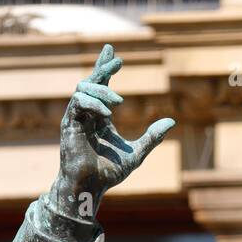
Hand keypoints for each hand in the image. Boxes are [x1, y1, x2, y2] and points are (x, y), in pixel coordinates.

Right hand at [49, 43, 174, 219]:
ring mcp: (76, 118)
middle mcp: (87, 115)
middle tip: (117, 60)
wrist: (91, 189)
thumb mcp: (136, 154)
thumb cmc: (108, 174)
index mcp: (100, 118)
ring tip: (119, 101)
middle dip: (103, 68)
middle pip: (91, 81)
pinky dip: (93, 104)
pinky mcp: (69, 124)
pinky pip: (78, 103)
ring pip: (83, 89)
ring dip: (101, 89)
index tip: (113, 53)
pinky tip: (107, 112)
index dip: (106, 68)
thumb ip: (152, 137)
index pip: (101, 86)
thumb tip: (172, 121)